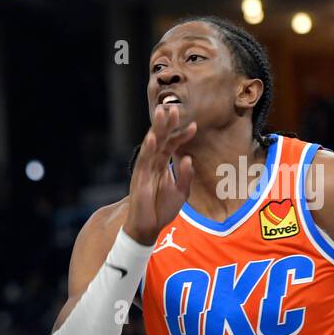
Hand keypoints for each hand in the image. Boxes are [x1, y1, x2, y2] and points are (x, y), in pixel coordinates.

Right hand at [124, 104, 196, 246]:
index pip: (172, 145)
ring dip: (157, 129)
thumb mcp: (181, 192)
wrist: (149, 227)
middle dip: (166, 123)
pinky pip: (144, 160)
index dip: (182, 135)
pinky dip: (148, 148)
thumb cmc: (162, 210)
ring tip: (162, 113)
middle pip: (160, 139)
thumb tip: (187, 157)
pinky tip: (152, 136)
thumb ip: (185, 175)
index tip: (194, 126)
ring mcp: (145, 170)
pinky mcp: (139, 178)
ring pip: (151, 144)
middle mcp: (152, 164)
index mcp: (162, 165)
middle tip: (173, 107)